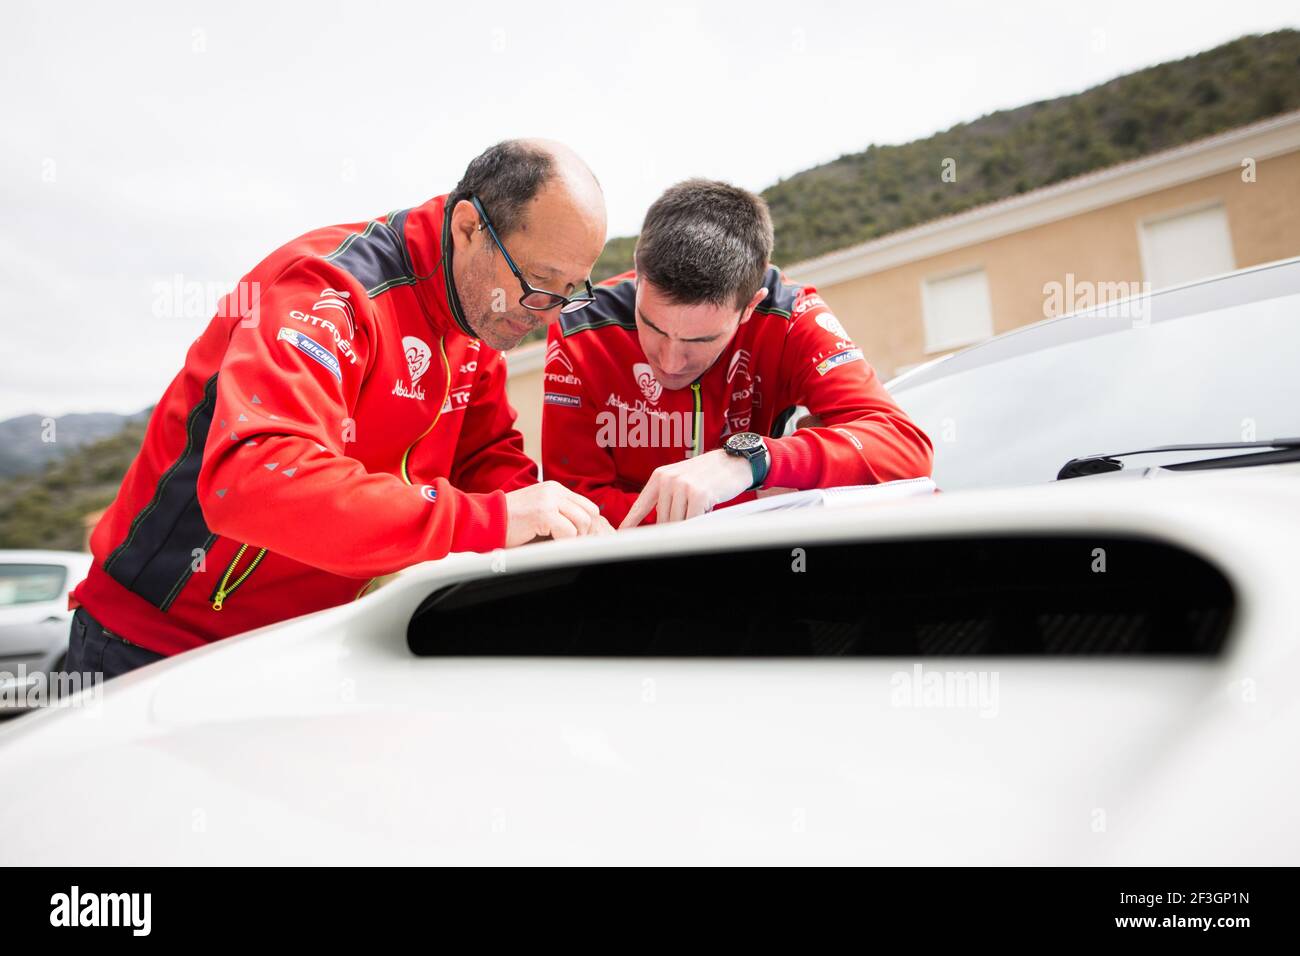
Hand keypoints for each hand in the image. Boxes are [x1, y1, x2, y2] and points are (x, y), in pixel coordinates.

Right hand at [504, 482, 613, 545]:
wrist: (485, 520)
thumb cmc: (509, 521)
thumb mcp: (539, 510)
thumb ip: (559, 514)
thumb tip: (583, 531)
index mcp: (554, 489)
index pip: (587, 506)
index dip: (586, 525)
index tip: (577, 539)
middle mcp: (554, 491)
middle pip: (590, 513)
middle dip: (584, 532)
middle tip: (568, 543)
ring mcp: (549, 500)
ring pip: (582, 522)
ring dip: (573, 538)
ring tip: (557, 543)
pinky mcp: (544, 513)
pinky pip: (569, 532)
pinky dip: (563, 543)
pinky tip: (549, 544)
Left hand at [620, 449, 751, 527]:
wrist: (734, 462)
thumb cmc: (708, 474)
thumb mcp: (681, 479)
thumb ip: (666, 497)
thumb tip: (657, 522)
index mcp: (660, 476)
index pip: (641, 504)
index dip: (631, 521)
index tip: (623, 532)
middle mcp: (669, 479)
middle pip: (662, 519)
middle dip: (672, 526)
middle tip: (687, 520)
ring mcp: (683, 486)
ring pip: (677, 521)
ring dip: (689, 522)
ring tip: (700, 509)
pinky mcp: (698, 494)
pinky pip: (692, 520)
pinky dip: (698, 522)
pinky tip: (707, 511)